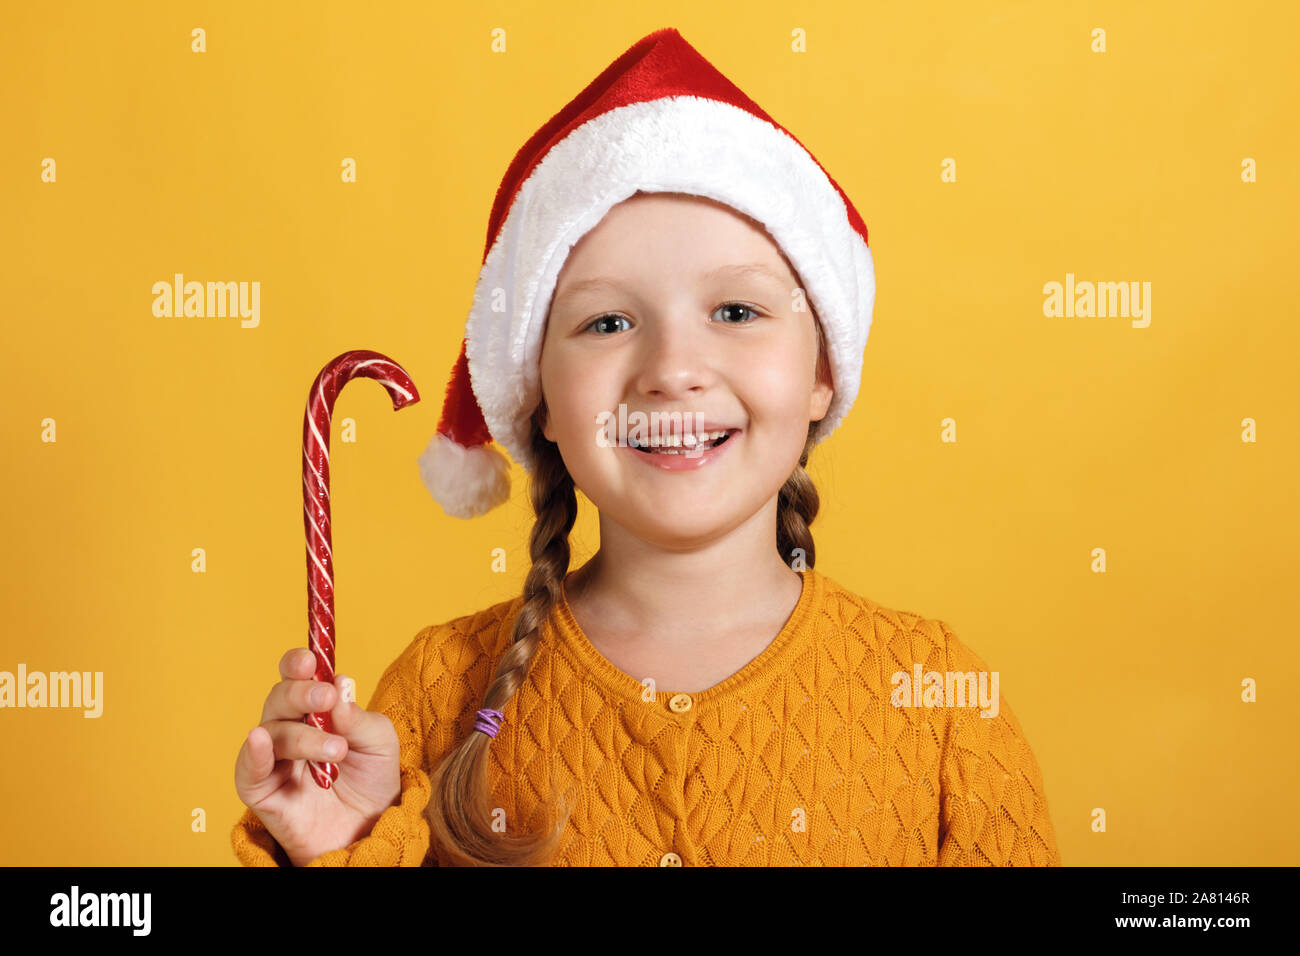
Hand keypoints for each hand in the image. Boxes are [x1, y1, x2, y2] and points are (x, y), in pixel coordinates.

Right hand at [235, 648, 401, 866]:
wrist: (370, 831)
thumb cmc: (372, 781)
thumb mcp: (381, 744)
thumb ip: (360, 717)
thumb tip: (339, 684)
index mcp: (316, 711)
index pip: (297, 677)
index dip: (298, 664)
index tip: (311, 659)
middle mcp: (290, 729)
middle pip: (280, 698)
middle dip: (301, 693)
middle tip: (326, 697)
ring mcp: (275, 760)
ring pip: (273, 731)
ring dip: (304, 736)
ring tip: (337, 750)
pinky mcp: (263, 792)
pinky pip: (247, 770)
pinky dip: (252, 753)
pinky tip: (260, 740)